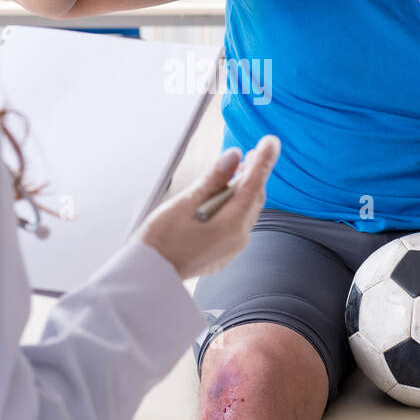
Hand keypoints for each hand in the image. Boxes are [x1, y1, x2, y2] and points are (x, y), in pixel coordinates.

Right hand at [135, 135, 281, 280]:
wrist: (148, 277)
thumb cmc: (161, 241)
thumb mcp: (185, 203)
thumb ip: (213, 179)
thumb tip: (234, 156)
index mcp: (231, 224)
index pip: (254, 184)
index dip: (264, 160)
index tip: (271, 141)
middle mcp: (238, 239)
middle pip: (253, 198)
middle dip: (255, 174)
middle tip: (256, 151)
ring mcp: (231, 249)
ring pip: (246, 212)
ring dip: (245, 190)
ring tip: (241, 169)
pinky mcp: (222, 254)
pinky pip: (237, 225)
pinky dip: (235, 207)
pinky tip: (224, 197)